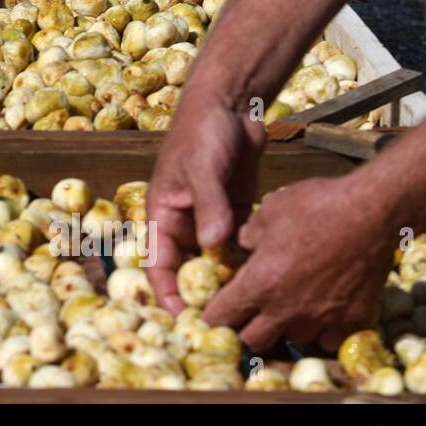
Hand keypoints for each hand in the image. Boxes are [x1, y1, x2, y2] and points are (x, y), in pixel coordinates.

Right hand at [146, 87, 265, 312]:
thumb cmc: (203, 132)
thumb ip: (209, 207)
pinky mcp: (237, 212)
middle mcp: (184, 223)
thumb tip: (215, 246)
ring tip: (248, 310)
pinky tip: (267, 279)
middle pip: (189, 270)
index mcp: (163, 214)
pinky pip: (239, 246)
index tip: (186, 319)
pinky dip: (248, 261)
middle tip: (225, 323)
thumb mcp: (202, 169)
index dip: (168, 294)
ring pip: (216, 262)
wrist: (231, 102)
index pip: (159, 265)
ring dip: (228, 282)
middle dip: (202, 296)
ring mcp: (211, 218)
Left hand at [203, 175, 395, 350]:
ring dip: (285, 328)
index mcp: (259, 285)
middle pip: (253, 341)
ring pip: (292, 339)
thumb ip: (248, 236)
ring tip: (289, 306)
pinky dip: (322, 330)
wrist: (372, 211)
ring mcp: (322, 320)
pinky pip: (329, 339)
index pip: (221, 318)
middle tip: (249, 312)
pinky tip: (322, 310)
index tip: (215, 311)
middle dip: (245, 329)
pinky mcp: (354, 322)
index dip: (213, 316)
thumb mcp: (268, 212)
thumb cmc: (315, 206)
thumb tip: (245, 247)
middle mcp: (287, 311)